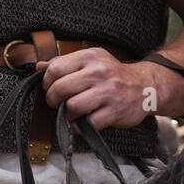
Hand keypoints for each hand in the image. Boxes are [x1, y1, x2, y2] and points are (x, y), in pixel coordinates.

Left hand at [40, 49, 159, 129]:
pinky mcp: (115, 111)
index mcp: (90, 57)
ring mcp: (108, 92)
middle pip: (60, 88)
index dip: (47, 82)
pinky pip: (88, 123)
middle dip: (53, 100)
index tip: (51, 89)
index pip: (55, 69)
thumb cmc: (113, 75)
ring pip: (72, 106)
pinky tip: (84, 121)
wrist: (145, 86)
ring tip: (72, 113)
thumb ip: (65, 63)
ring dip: (67, 114)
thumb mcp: (91, 61)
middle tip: (57, 104)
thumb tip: (38, 66)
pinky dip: (80, 127)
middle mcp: (99, 72)